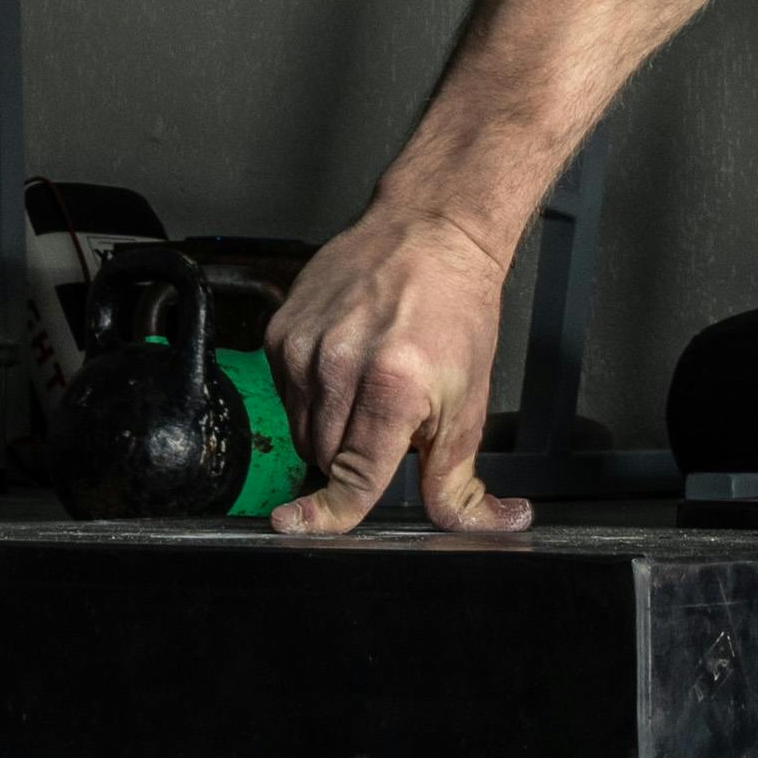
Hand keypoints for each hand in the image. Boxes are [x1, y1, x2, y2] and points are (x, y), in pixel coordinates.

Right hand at [263, 205, 533, 535]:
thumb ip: (457, 479)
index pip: (351, 476)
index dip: (329, 514)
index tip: (297, 527)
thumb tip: (476, 525)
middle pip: (324, 458)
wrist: (430, 230)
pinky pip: (284, 394)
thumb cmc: (455, 309)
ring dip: (331, 428)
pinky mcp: (280, 330)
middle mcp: (338, 365)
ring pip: (299, 430)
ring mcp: (302, 346)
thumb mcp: (470, 402)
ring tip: (368, 384)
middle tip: (388, 418)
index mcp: (390, 387)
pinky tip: (344, 365)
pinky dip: (312, 395)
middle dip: (354, 457)